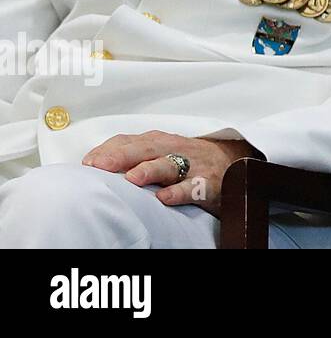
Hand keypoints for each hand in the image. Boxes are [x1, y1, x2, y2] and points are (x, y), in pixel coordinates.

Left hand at [82, 131, 263, 213]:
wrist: (234, 161)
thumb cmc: (188, 158)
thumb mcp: (161, 150)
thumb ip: (132, 155)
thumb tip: (92, 165)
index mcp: (159, 142)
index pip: (129, 141)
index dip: (108, 150)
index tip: (88, 163)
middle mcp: (174, 150)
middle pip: (145, 150)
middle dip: (122, 156)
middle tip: (100, 166)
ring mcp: (192, 166)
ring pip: (169, 165)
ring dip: (150, 170)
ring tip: (132, 179)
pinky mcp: (208, 184)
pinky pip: (193, 188)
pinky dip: (179, 192)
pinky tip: (164, 198)